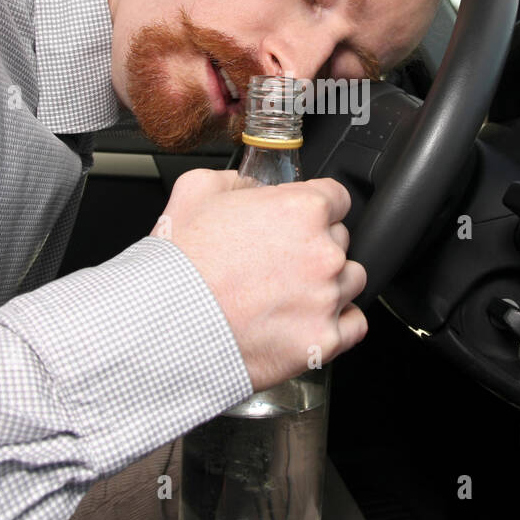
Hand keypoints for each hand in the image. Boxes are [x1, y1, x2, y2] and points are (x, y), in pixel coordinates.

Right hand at [153, 169, 367, 392]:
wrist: (166, 327)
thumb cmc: (179, 265)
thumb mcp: (195, 190)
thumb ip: (237, 178)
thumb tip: (252, 185)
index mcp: (301, 209)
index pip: (337, 197)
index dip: (314, 207)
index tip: (299, 221)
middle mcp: (323, 252)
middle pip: (342, 240)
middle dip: (315, 247)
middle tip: (278, 262)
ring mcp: (326, 299)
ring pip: (351, 281)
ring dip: (328, 284)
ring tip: (288, 294)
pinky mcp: (323, 341)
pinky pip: (354, 326)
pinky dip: (337, 324)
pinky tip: (307, 320)